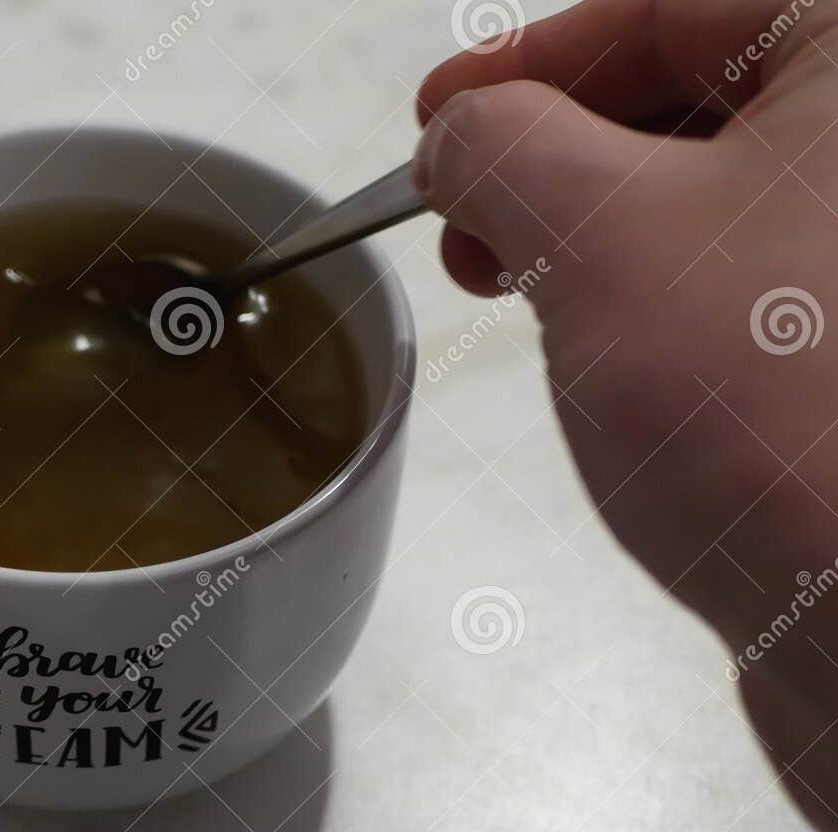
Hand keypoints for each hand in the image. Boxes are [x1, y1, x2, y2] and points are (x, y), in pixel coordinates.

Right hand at [415, 0, 837, 831]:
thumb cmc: (777, 411)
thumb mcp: (592, 236)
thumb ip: (499, 145)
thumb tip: (460, 134)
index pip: (674, 10)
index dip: (527, 62)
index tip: (435, 119)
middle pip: (705, 93)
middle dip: (557, 151)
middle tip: (464, 213)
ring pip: (724, 191)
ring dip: (597, 224)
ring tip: (513, 284)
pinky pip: (758, 272)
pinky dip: (661, 286)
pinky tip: (602, 339)